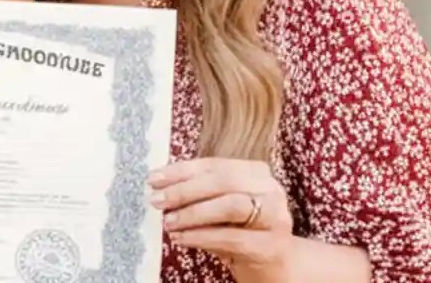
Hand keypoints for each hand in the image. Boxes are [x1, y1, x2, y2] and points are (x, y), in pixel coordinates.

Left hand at [149, 158, 293, 281]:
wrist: (276, 266)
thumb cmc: (242, 231)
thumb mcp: (220, 208)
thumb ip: (198, 194)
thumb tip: (159, 187)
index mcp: (255, 172)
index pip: (214, 165)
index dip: (181, 170)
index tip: (153, 179)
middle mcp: (270, 189)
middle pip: (223, 181)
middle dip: (185, 190)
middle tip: (157, 200)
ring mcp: (275, 217)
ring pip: (231, 206)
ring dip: (193, 213)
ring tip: (168, 222)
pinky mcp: (271, 245)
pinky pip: (232, 238)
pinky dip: (202, 237)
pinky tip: (181, 239)